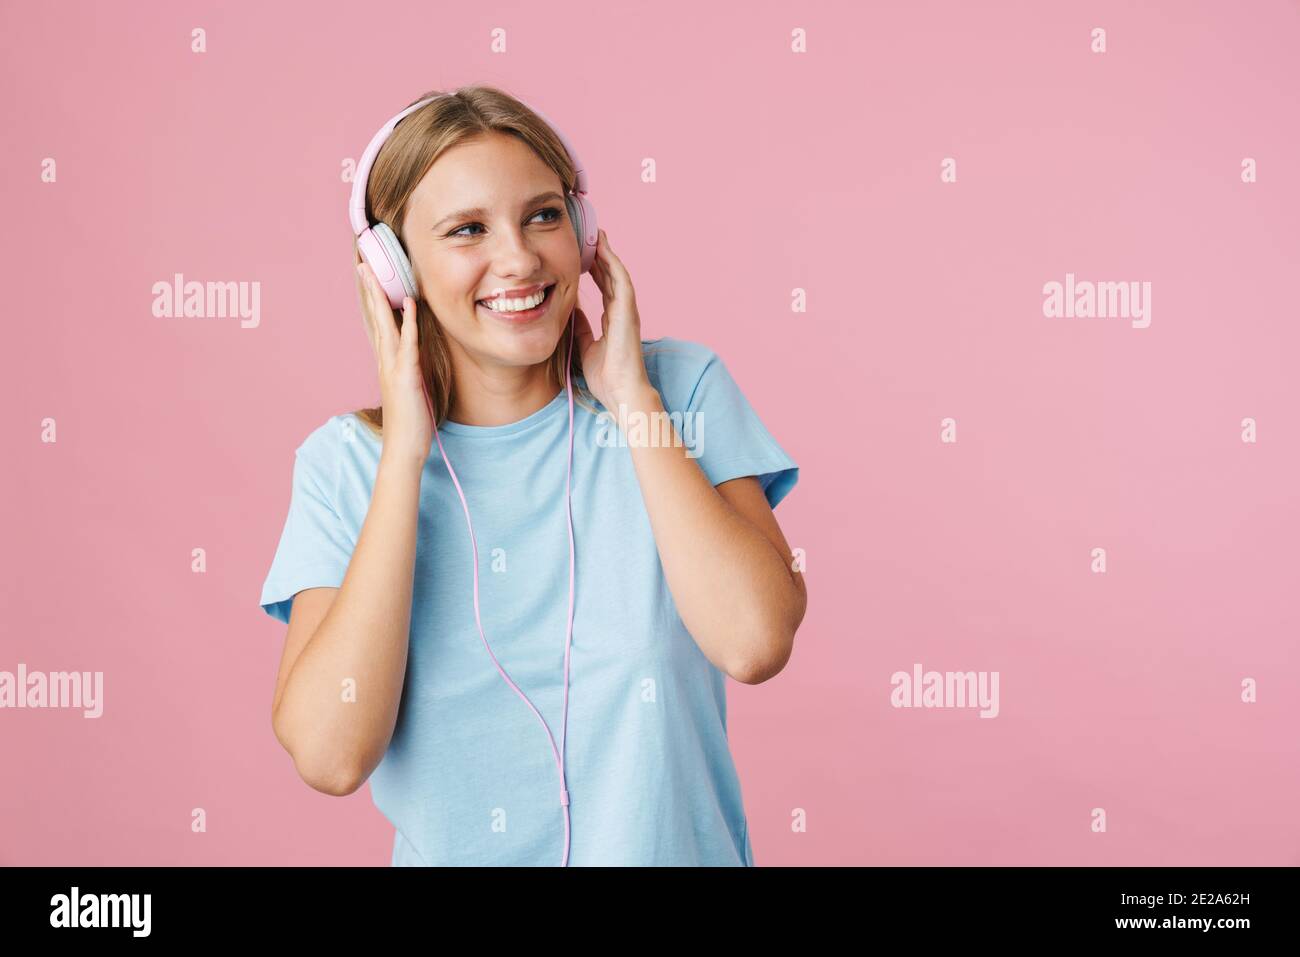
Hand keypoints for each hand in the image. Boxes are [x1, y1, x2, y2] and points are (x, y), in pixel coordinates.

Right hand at [355, 259, 432, 465]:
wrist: (404, 450)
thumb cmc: (409, 423)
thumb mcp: (408, 390)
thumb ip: (407, 371)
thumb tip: (410, 357)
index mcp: (387, 364)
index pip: (379, 325)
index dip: (374, 300)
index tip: (370, 277)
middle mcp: (386, 362)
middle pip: (376, 319)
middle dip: (370, 291)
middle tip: (362, 264)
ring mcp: (394, 369)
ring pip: (386, 326)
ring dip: (381, 299)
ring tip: (375, 274)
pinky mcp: (406, 377)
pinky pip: (408, 345)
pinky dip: (409, 323)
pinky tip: (409, 304)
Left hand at [572, 229, 652, 410]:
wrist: (620, 393)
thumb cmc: (606, 377)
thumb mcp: (585, 347)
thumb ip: (580, 329)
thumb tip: (570, 312)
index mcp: (613, 319)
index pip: (604, 287)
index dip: (595, 270)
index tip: (583, 255)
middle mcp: (622, 312)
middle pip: (611, 276)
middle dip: (601, 255)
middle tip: (589, 236)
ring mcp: (627, 311)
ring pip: (617, 274)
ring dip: (608, 253)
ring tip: (597, 234)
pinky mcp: (628, 313)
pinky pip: (621, 282)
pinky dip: (613, 264)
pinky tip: (604, 250)